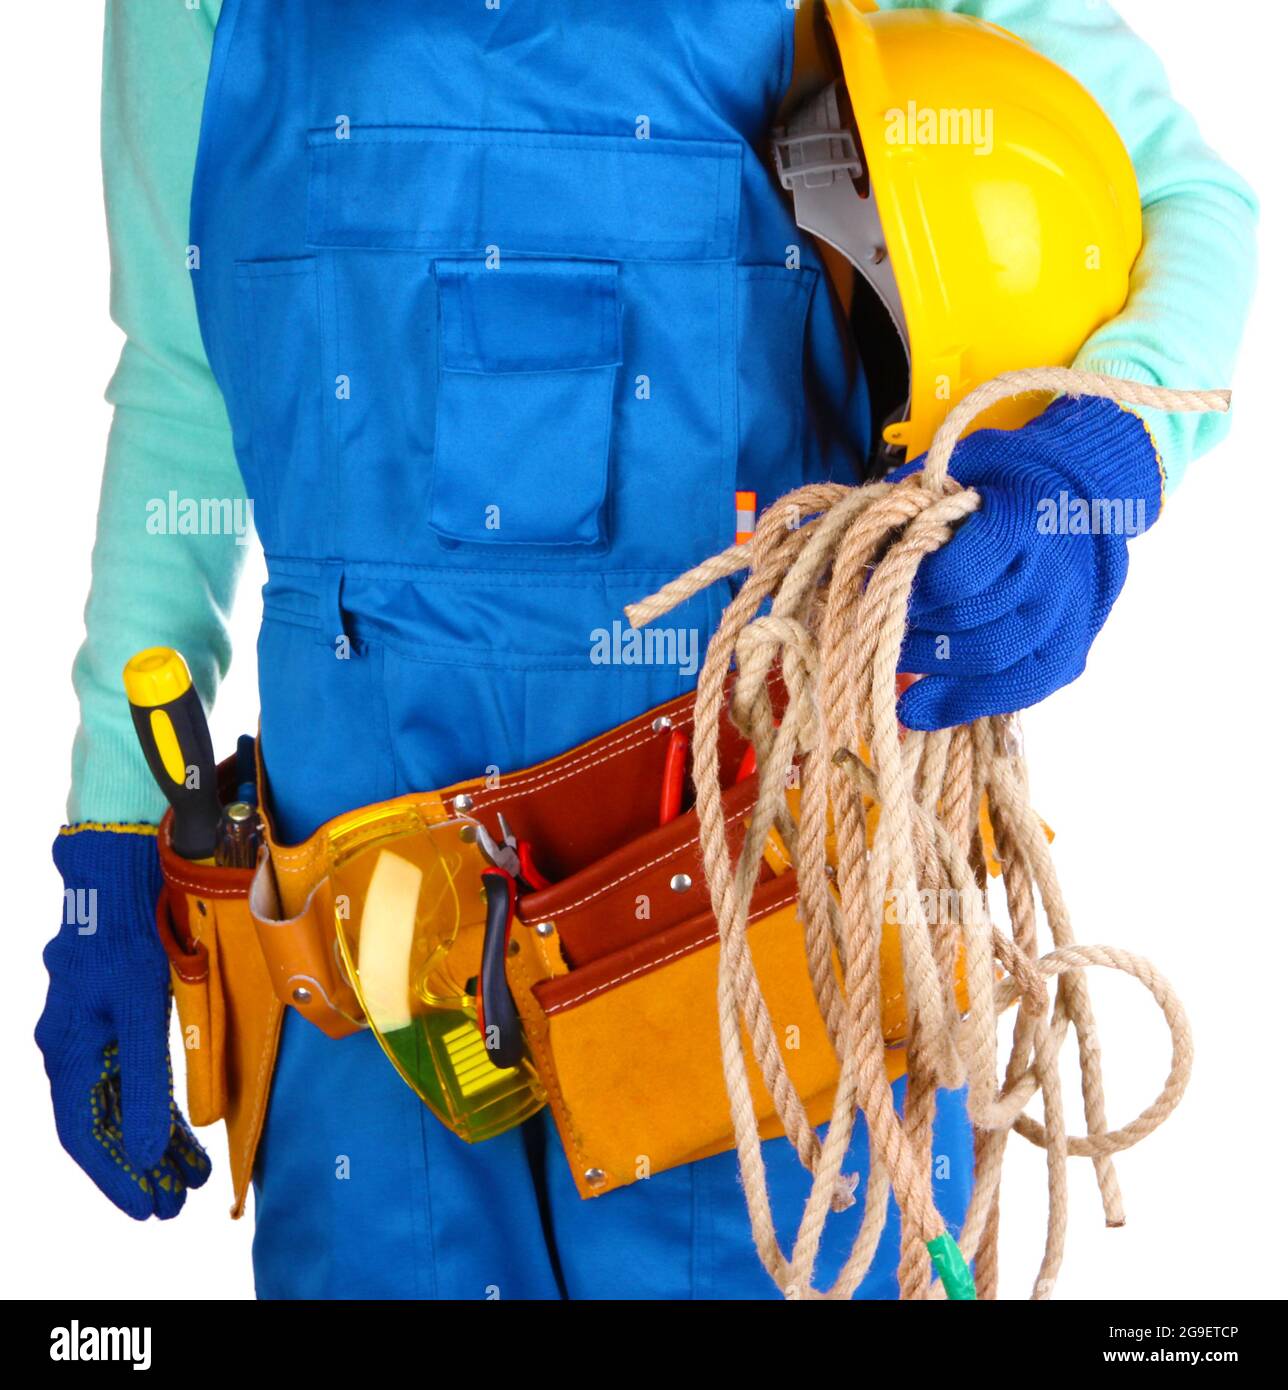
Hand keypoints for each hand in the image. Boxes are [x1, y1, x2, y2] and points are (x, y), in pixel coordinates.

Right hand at [36, 826, 209, 1217]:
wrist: (123, 872)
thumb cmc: (127, 936)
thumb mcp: (140, 1010)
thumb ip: (146, 1081)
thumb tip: (150, 1152)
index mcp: (68, 1049)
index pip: (86, 1134)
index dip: (114, 1176)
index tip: (146, 1210)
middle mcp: (76, 1045)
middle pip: (107, 1123)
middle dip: (141, 1167)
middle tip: (174, 1204)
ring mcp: (97, 1028)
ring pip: (123, 1100)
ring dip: (155, 1139)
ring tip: (189, 1176)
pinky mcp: (121, 1011)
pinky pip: (135, 1072)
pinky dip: (158, 1102)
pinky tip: (185, 1126)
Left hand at [891, 396, 1163, 730]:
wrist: (1081, 501)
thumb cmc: (1001, 486)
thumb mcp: (956, 474)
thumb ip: (912, 509)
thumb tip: (853, 556)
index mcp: (1023, 521)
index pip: (960, 573)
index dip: (912, 587)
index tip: (877, 584)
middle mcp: (1052, 574)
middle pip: (971, 622)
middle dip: (912, 629)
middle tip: (876, 625)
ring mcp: (1065, 619)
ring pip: (991, 661)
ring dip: (929, 665)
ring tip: (892, 655)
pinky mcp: (1066, 657)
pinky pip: (1014, 693)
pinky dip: (958, 704)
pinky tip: (914, 708)